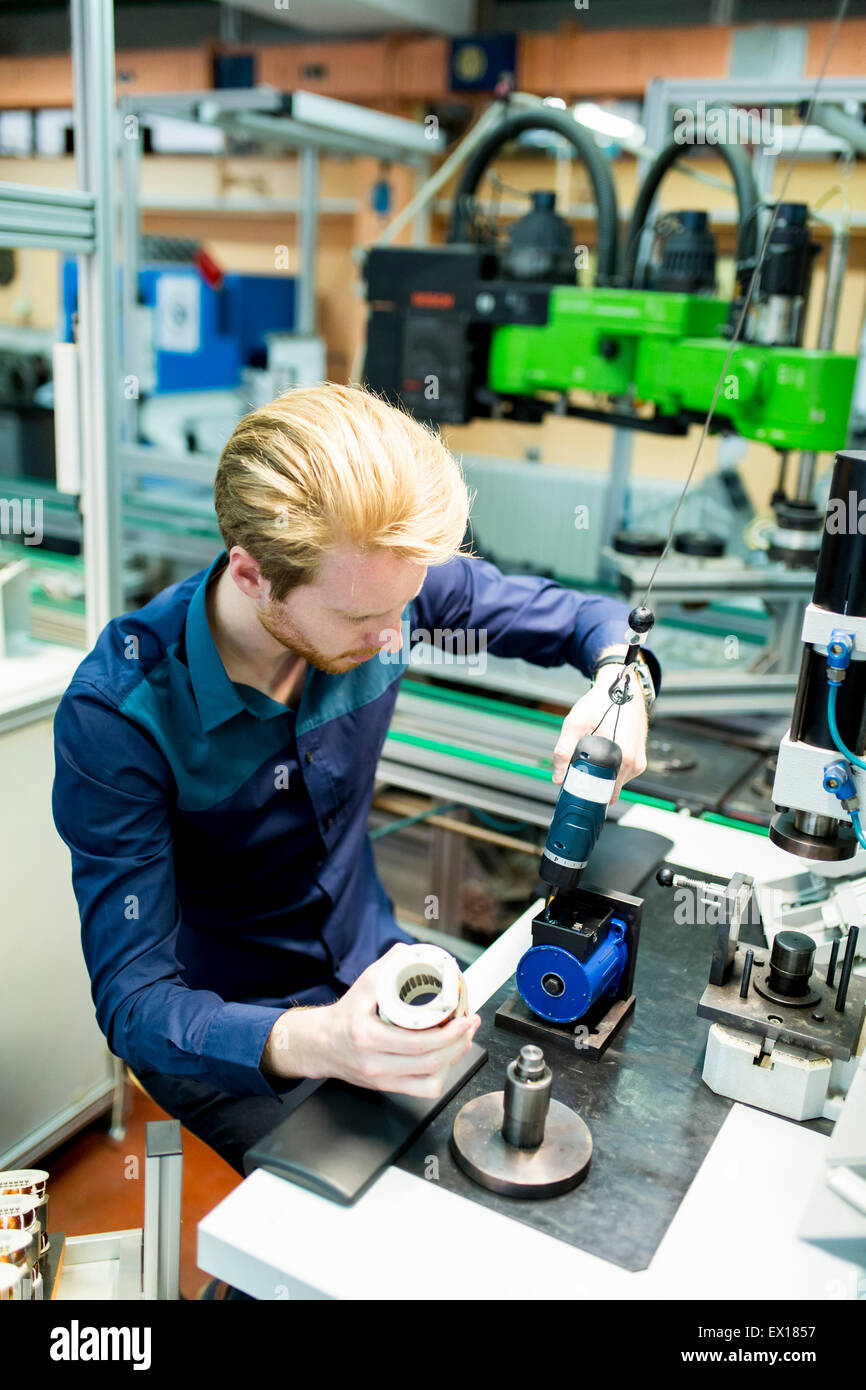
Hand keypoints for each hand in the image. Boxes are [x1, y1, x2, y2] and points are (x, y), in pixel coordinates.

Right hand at [263, 945, 480, 1099]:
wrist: (322, 1043)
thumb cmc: (345, 1015)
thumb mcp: (363, 985)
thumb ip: (388, 966)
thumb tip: (410, 952)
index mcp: (368, 1037)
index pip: (418, 1043)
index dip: (449, 1034)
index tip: (464, 1018)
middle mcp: (375, 1063)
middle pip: (430, 1063)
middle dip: (459, 1043)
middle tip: (470, 1025)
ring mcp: (382, 1079)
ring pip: (430, 1080)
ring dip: (454, 1060)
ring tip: (464, 1040)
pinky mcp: (387, 1087)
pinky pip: (423, 1090)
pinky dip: (442, 1075)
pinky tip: (448, 1059)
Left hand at [552, 663, 647, 802]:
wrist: (623, 689)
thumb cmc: (600, 703)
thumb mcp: (575, 723)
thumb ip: (563, 751)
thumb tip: (558, 778)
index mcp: (621, 758)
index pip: (601, 792)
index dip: (583, 792)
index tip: (571, 789)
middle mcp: (633, 764)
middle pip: (607, 790)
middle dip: (591, 785)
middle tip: (577, 771)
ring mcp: (638, 764)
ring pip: (614, 783)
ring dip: (601, 776)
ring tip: (592, 755)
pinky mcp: (639, 761)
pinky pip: (621, 775)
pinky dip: (609, 769)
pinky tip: (604, 753)